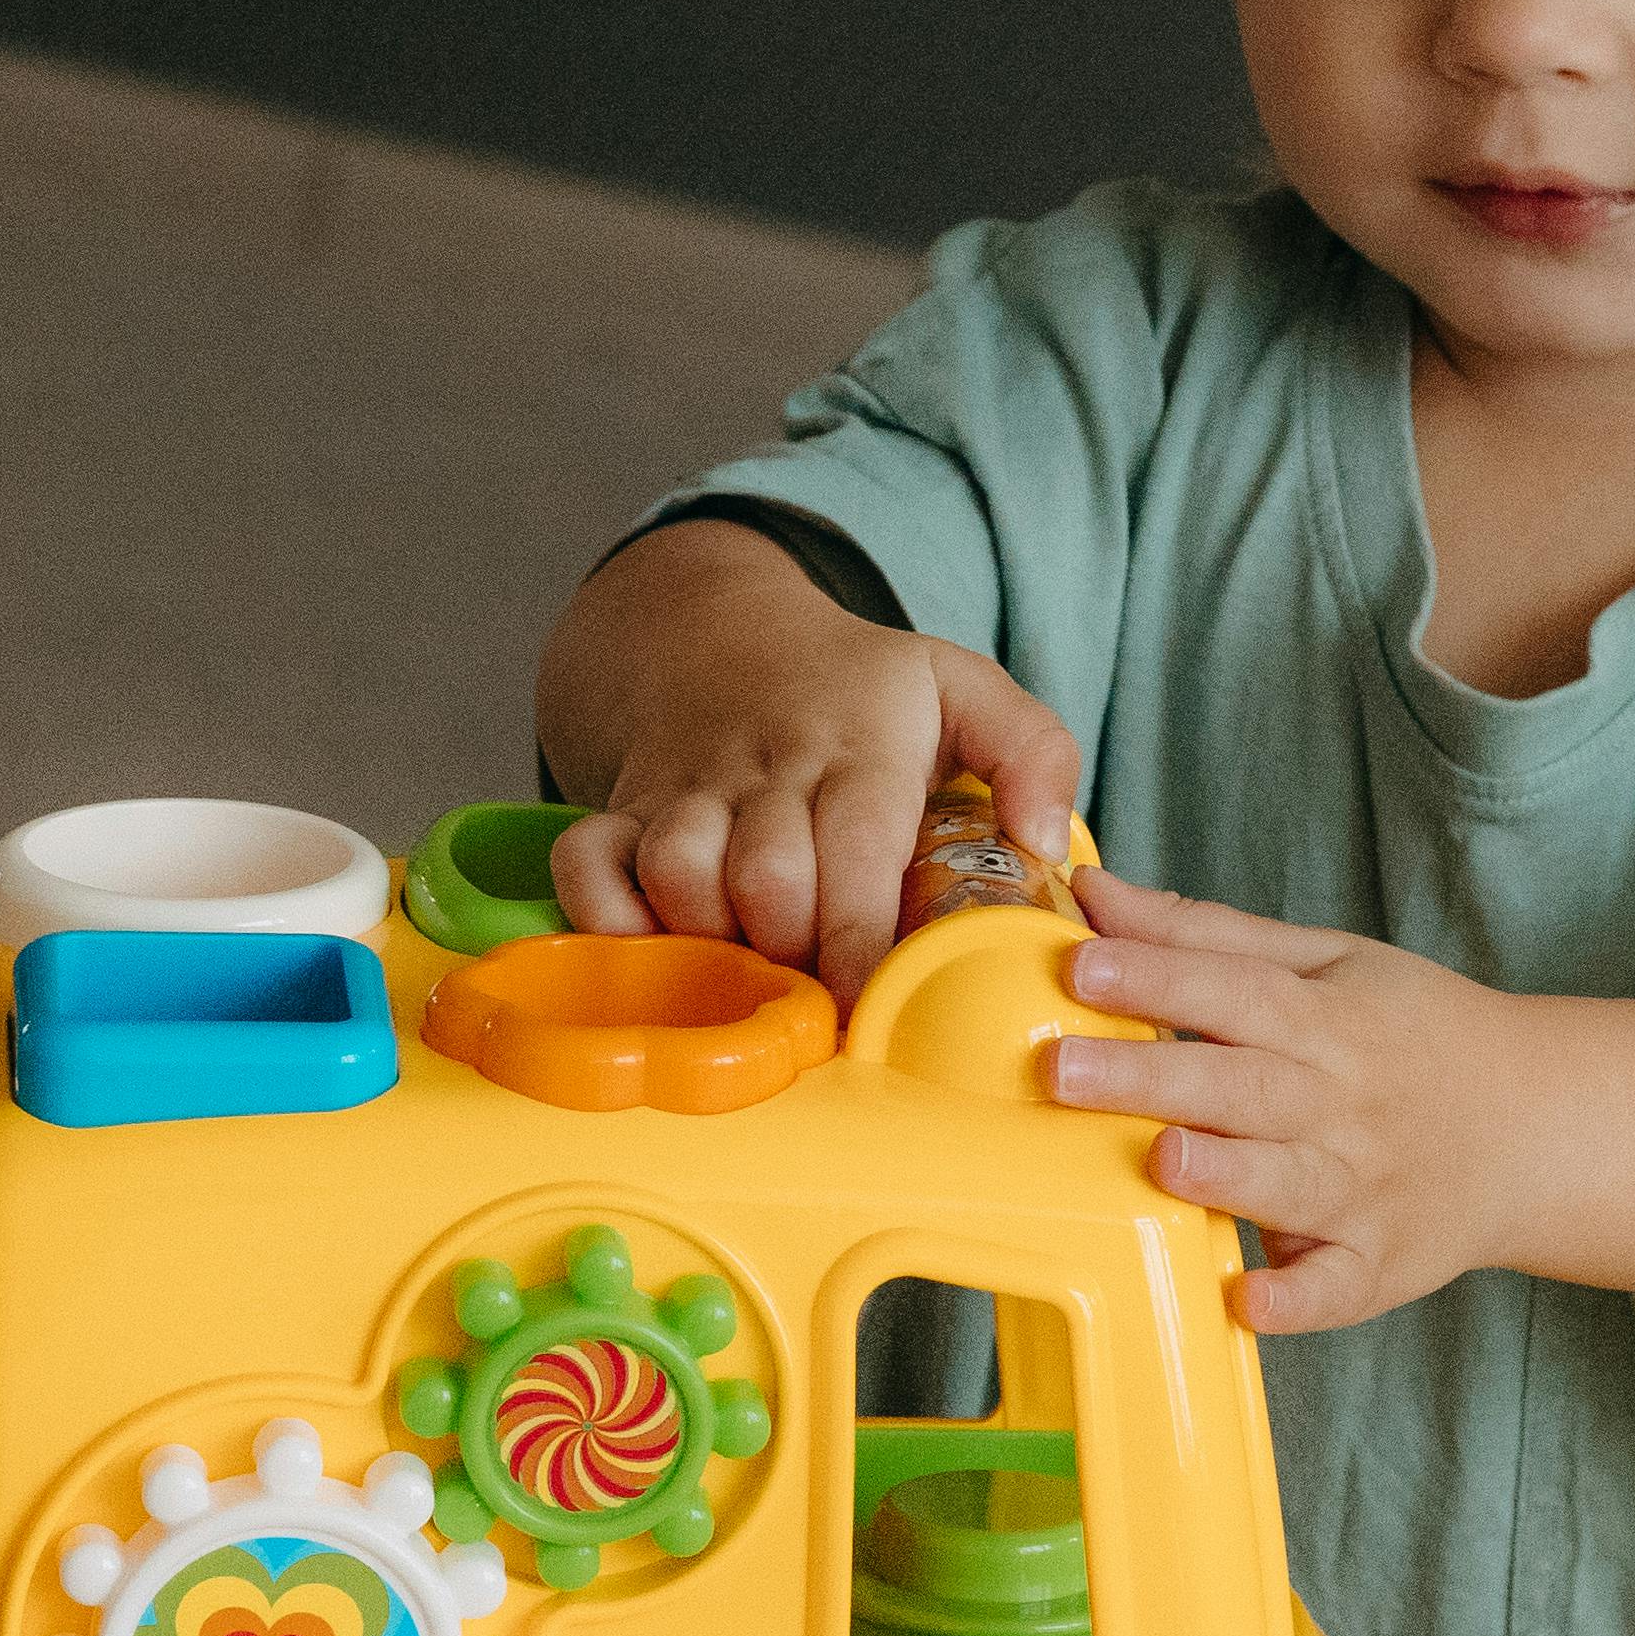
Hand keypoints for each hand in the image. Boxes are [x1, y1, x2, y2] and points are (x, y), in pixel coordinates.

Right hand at [533, 521, 1078, 1009]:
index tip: (870, 1004)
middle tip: (819, 993)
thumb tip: (1047, 842)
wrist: (716, 631)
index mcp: (859, 748)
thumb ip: (1032, 750)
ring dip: (711, 940)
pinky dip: (605, 916)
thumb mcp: (961, 687)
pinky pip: (587, 864)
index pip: (857, 849)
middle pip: (766, 878)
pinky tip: (654, 947)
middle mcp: (767, 769)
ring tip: (751, 972)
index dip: (859, 940)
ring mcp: (687, 789)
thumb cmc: (857, 689)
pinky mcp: (623, 810)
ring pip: (679, 874)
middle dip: (795, 953)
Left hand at [1047, 870, 1538, 1333]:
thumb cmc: (1410, 1036)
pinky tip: (1245, 1300)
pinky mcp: (1376, 1265)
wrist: (1535, 1128)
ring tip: (1161, 1160)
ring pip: (1285, 1185)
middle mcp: (1342, 1105)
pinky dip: (1295, 1297)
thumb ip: (1205, 935)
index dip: (1157, 978)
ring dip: (1223, 1177)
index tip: (1080, 964)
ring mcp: (1362, 1191)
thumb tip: (1091, 893)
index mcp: (1328, 1021)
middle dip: (1151, 1078)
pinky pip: (1333, 1288)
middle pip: (1241, 1087)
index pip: (1234, 992)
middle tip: (1062, 1068)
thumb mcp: (1327, 964)